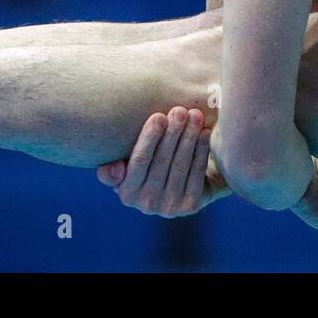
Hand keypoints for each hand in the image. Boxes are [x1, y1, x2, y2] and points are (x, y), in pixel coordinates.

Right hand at [97, 107, 230, 216]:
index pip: (139, 160)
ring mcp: (170, 207)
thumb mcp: (127, 167)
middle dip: (172, 132)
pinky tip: (204, 133)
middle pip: (162, 160)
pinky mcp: (191, 205)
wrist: (179, 186)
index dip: (149, 138)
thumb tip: (115, 168)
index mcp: (127, 193)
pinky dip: (201, 150)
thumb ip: (113, 169)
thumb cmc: (148, 167)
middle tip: (180, 111)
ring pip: (180, 164)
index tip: (159, 116)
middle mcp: (146, 204)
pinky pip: (196, 172)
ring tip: (195, 115)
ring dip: (189, 137)